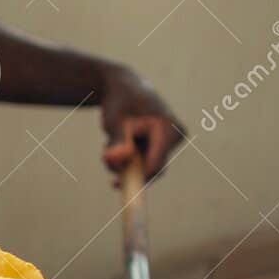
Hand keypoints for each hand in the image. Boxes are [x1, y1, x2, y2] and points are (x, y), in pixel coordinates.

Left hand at [100, 64, 185, 181]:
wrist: (124, 89)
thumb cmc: (119, 102)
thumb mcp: (115, 121)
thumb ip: (117, 141)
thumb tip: (118, 159)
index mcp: (168, 129)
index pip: (156, 164)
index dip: (138, 179)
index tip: (120, 189)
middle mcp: (174, 136)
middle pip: (152, 169)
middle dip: (126, 170)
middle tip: (105, 158)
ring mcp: (169, 142)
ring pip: (144, 168)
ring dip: (123, 163)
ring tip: (108, 144)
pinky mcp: (161, 146)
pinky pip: (143, 163)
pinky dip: (126, 159)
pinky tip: (116, 143)